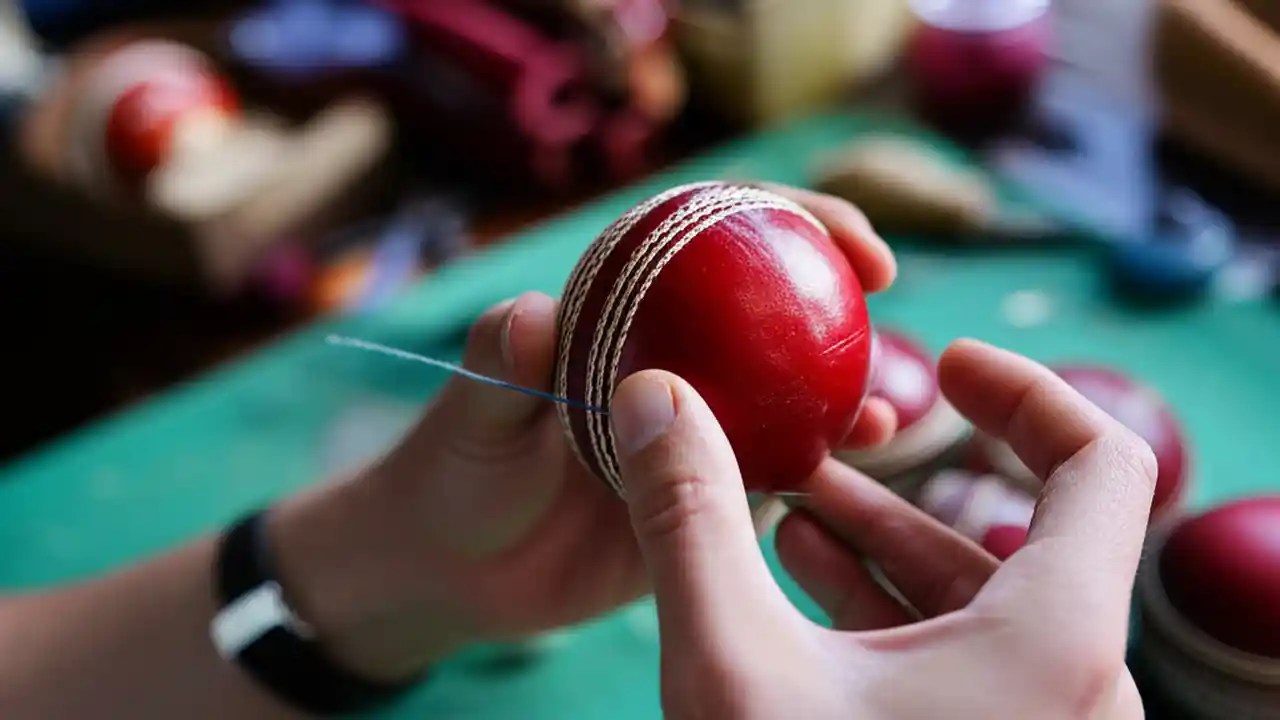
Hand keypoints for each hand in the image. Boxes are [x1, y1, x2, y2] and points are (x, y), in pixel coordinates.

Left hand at [266, 186, 898, 681]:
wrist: (454, 573)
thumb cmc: (452, 476)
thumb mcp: (471, 418)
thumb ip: (500, 368)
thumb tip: (532, 316)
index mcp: (622, 315)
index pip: (711, 235)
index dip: (782, 213)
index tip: (836, 228)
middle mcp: (672, 363)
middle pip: (770, 305)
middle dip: (834, 280)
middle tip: (876, 284)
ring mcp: (698, 431)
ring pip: (789, 396)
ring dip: (844, 392)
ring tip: (878, 413)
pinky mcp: (710, 499)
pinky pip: (775, 475)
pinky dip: (819, 467)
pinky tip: (849, 470)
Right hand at [612, 340, 1155, 719]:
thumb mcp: (731, 665)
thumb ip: (692, 519)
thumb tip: (656, 394)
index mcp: (1053, 645)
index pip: (1101, 465)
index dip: (1025, 392)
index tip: (944, 360)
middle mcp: (1072, 688)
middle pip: (1015, 533)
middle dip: (902, 479)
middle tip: (819, 438)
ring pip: (977, 603)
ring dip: (882, 543)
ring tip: (788, 501)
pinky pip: (959, 662)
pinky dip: (888, 610)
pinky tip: (798, 575)